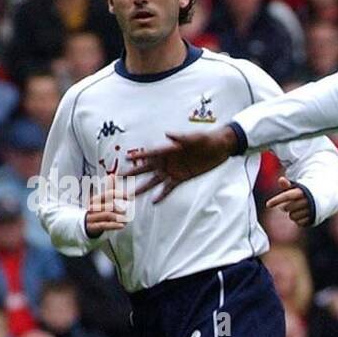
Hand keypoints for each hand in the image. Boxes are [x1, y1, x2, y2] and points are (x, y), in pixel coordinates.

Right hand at [84, 173, 127, 234]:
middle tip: (127, 210)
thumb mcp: (102, 199)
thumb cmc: (95, 210)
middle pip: (108, 204)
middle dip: (119, 207)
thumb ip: (109, 188)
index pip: (109, 193)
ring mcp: (92, 216)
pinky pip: (104, 225)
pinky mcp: (92, 226)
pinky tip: (122, 226)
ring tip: (126, 220)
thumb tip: (112, 174)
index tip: (131, 197)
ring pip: (107, 215)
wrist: (80, 224)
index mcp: (96, 198)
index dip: (121, 194)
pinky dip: (114, 225)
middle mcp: (93, 206)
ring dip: (119, 217)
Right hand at [124, 126, 238, 201]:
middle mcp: (166, 161)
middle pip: (146, 169)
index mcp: (167, 149)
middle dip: (133, 174)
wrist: (218, 148)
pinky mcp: (181, 178)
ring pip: (154, 181)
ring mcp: (172, 171)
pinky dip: (161, 195)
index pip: (150, 154)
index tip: (126, 159)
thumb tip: (168, 135)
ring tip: (131, 195)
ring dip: (143, 188)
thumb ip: (181, 137)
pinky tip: (153, 201)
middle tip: (119, 179)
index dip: (138, 157)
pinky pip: (168, 188)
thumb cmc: (205, 139)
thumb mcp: (194, 137)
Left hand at [266, 177, 315, 225]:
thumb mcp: (297, 187)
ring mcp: (311, 210)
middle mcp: (307, 200)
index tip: (267, 204)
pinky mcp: (313, 219)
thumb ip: (287, 185)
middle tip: (289, 204)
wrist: (325, 198)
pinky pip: (299, 222)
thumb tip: (281, 180)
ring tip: (298, 209)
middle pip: (287, 207)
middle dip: (286, 207)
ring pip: (292, 216)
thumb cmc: (305, 193)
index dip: (276, 200)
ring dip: (292, 214)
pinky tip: (303, 214)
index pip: (287, 196)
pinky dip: (298, 220)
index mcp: (302, 191)